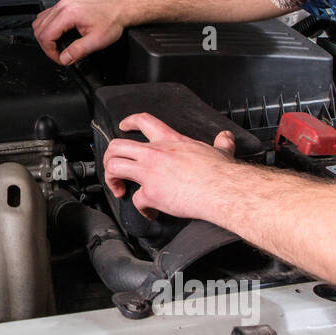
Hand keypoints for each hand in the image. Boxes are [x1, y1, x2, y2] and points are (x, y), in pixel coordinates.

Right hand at [32, 0, 126, 64]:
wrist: (118, 10)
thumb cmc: (110, 21)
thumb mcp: (97, 40)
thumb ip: (78, 51)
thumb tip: (64, 58)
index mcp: (68, 14)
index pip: (45, 36)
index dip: (51, 52)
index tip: (61, 58)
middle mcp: (62, 7)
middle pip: (39, 30)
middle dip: (47, 46)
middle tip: (60, 55)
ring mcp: (62, 5)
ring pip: (39, 23)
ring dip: (45, 38)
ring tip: (58, 46)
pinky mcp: (63, 6)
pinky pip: (45, 17)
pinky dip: (47, 29)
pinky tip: (57, 36)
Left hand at [102, 113, 237, 221]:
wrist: (223, 189)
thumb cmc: (222, 172)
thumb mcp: (220, 150)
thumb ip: (221, 143)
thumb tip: (226, 138)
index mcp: (171, 141)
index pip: (144, 121)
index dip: (129, 122)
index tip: (123, 127)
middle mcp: (155, 154)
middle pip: (117, 146)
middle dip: (109, 157)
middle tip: (113, 167)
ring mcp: (150, 173)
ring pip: (114, 167)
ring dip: (111, 179)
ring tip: (119, 188)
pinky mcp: (151, 193)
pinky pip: (135, 201)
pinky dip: (141, 209)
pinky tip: (150, 212)